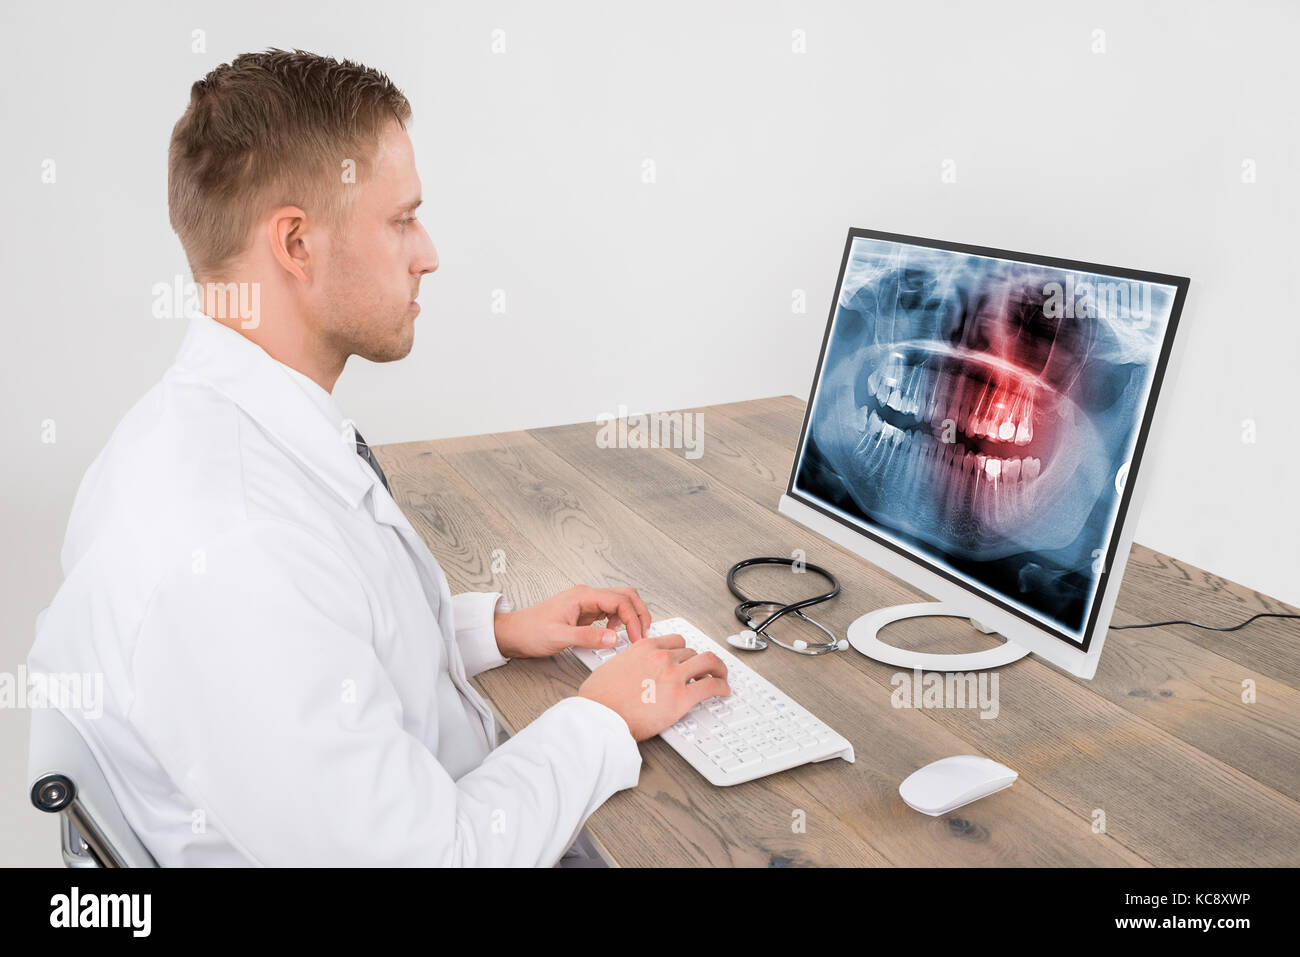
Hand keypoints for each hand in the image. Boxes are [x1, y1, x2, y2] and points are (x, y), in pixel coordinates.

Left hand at [492, 584, 652, 658]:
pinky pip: (609, 612)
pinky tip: (613, 635)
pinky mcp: (584, 613)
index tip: (637, 637)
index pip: (619, 600)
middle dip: (638, 613)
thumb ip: (588, 637)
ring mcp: (586, 603)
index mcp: (582, 596)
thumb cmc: (531, 631)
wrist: (514, 634)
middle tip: (644, 633)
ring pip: (619, 603)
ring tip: (632, 636)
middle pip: (624, 596)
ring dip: (630, 617)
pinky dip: (618, 622)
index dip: (633, 619)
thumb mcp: (559, 637)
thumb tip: (613, 638)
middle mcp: (586, 596)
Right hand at [578, 633, 730, 740]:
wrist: (599, 718)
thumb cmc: (599, 699)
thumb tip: (629, 669)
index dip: (684, 650)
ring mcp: (673, 676)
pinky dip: (721, 687)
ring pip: (707, 663)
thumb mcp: (610, 667)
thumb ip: (627, 663)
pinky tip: (723, 690)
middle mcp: (661, 658)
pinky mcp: (681, 697)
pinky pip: (711, 686)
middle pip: (692, 652)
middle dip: (700, 662)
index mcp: (643, 649)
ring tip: (720, 677)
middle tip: (706, 669)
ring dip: (716, 670)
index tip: (688, 657)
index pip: (675, 641)